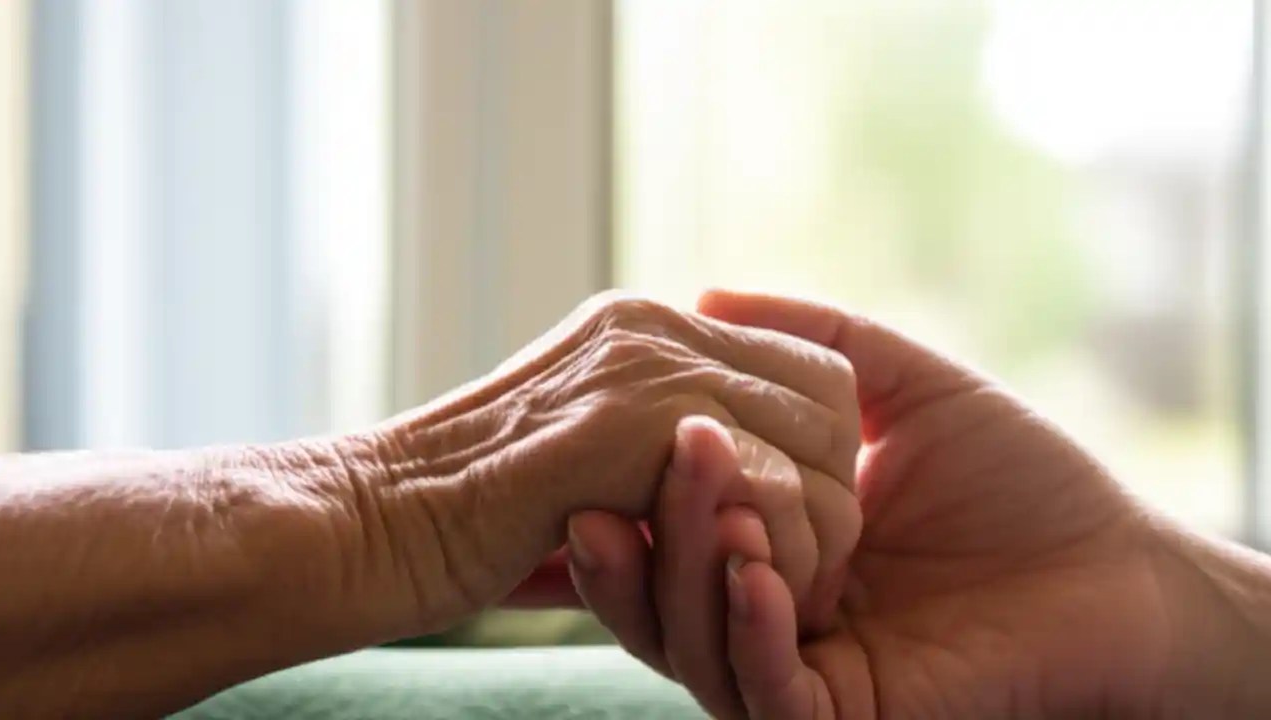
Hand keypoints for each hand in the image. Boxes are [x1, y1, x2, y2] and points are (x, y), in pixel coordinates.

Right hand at [365, 291, 856, 635]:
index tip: (793, 526)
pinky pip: (768, 493)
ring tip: (775, 590)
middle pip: (831, 404)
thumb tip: (728, 482)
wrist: (366, 526)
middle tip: (800, 568)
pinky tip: (743, 597)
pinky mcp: (623, 435)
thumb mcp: (575, 454)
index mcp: (648, 327)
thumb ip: (650, 447)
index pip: (811, 370)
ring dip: (814, 539)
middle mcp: (655, 332)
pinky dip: (778, 559)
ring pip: (818, 450)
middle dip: (833, 498)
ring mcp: (642, 374)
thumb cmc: (464, 514)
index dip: (823, 455)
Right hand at [576, 290, 1270, 717]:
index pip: (670, 531)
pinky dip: (748, 631)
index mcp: (774, 548)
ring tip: (708, 478)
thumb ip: (813, 339)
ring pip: (697, 645)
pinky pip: (769, 694)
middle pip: (664, 595)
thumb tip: (705, 292)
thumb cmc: (1022, 482)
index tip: (608, 423)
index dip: (632, 488)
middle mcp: (771, 617)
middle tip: (648, 456)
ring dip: (688, 566)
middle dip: (642, 530)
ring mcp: (804, 675)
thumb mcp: (905, 387)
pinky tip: (754, 565)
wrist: (1120, 569)